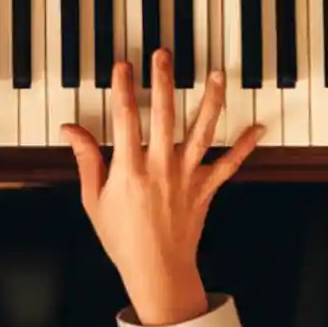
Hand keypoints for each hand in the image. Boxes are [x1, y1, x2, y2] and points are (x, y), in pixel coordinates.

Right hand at [61, 49, 262, 326]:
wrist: (157, 271)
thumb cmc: (123, 238)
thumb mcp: (94, 200)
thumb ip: (85, 160)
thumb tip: (70, 130)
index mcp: (129, 171)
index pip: (125, 120)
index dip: (123, 89)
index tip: (123, 66)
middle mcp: (160, 168)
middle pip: (164, 115)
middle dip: (164, 81)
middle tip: (164, 55)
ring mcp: (186, 177)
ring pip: (201, 132)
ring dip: (209, 101)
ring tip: (214, 75)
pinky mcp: (206, 188)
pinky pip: (229, 165)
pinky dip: (244, 147)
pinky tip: (257, 128)